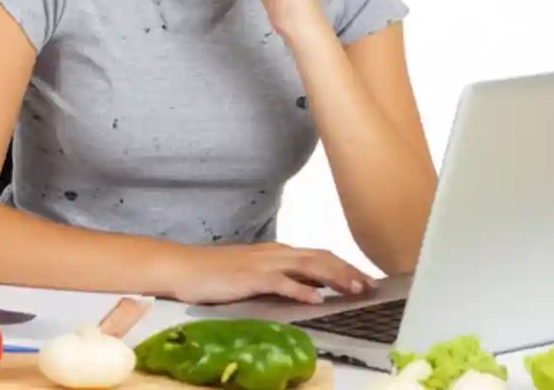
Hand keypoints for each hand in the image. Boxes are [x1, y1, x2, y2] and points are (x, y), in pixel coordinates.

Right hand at [166, 241, 377, 305]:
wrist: (183, 267)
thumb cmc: (216, 273)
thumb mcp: (254, 273)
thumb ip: (280, 277)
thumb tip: (309, 288)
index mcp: (278, 253)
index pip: (319, 256)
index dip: (345, 266)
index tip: (366, 279)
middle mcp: (275, 254)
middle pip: (320, 258)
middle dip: (348, 270)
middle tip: (370, 286)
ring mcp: (263, 264)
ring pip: (307, 266)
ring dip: (334, 277)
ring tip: (354, 289)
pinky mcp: (249, 277)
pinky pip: (280, 282)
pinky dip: (300, 290)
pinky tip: (315, 299)